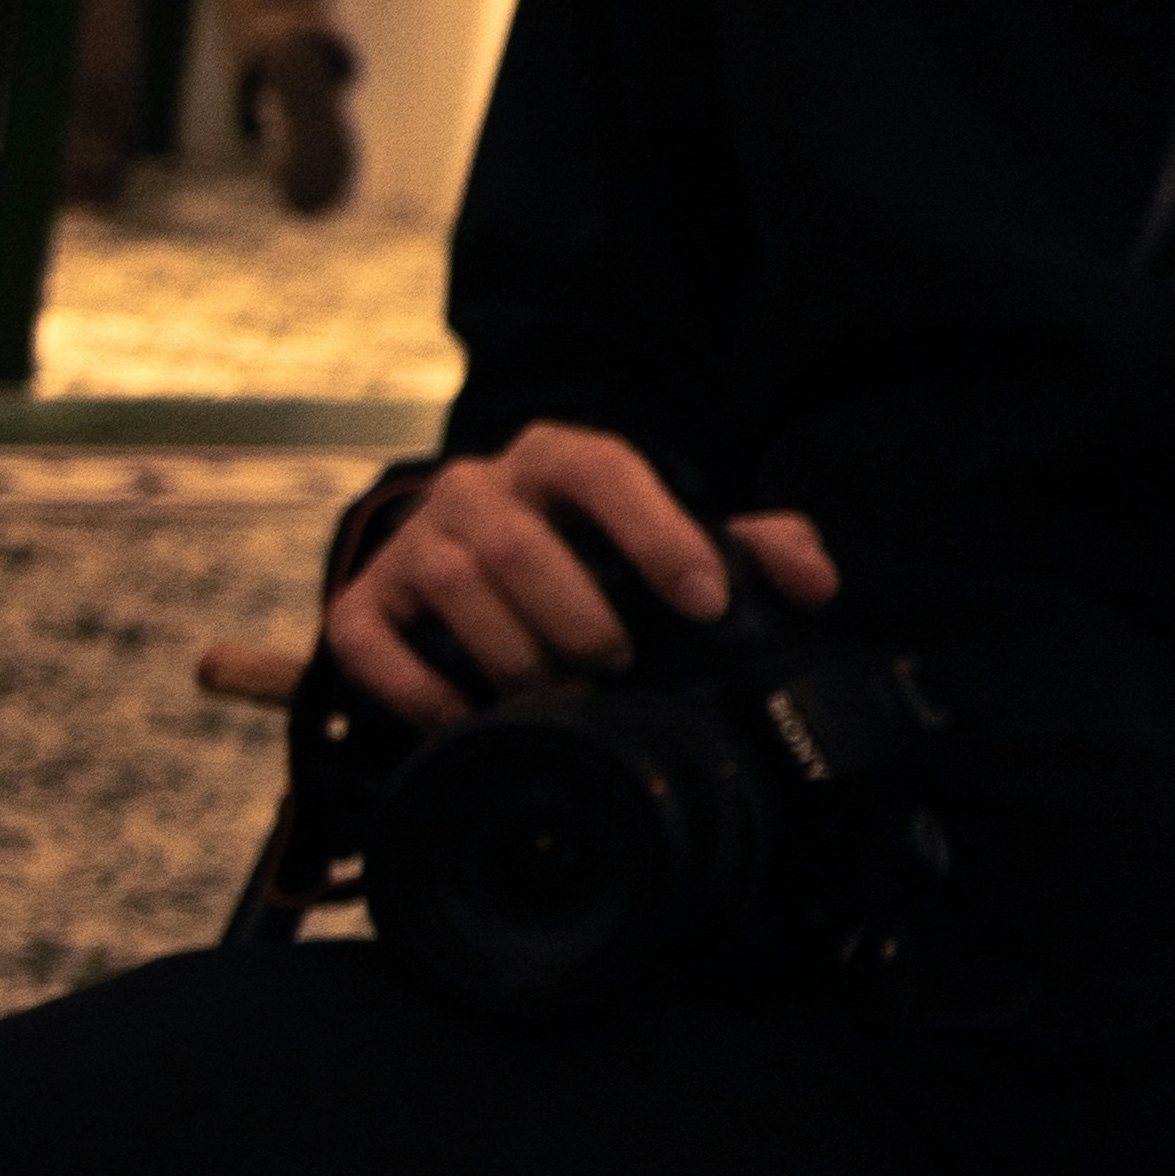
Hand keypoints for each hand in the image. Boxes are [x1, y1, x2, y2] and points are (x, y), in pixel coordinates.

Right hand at [325, 421, 839, 725]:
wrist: (447, 572)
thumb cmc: (577, 563)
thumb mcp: (661, 543)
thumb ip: (746, 549)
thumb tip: (814, 581)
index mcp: (552, 459)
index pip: (604, 469)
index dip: (658, 532)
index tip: (704, 600)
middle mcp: (473, 488)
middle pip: (520, 541)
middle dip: (578, 614)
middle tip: (616, 663)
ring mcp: (410, 544)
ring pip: (454, 585)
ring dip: (512, 651)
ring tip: (554, 695)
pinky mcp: (360, 604)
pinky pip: (373, 642)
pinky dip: (417, 688)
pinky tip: (464, 716)